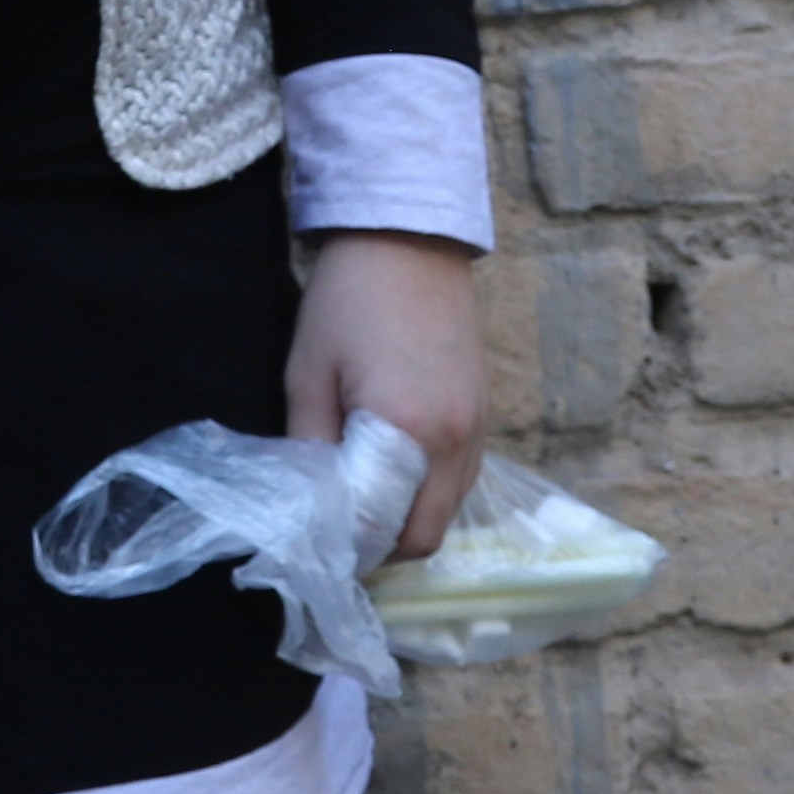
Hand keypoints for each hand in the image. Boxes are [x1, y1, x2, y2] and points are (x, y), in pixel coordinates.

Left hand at [289, 232, 485, 558]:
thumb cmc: (347, 303)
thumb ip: (310, 446)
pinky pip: (461, 481)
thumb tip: (308, 505)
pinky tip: (393, 476)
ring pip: (448, 511)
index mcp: (408, 432)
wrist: (409, 241)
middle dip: (381, 548)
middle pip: (426, 535)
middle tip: (338, 538)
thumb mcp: (308, 375)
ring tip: (361, 508)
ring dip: (407, 522)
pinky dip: (429, 494)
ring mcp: (479, 430)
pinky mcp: (486, 416)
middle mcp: (455, 442)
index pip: (386, 529)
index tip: (320, 552)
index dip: (352, 551)